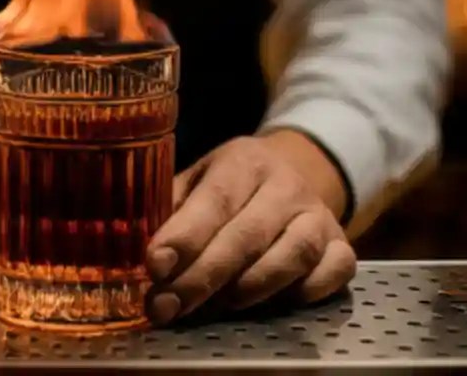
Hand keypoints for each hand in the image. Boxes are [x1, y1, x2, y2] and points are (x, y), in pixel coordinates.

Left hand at [144, 131, 356, 324]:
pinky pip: (331, 273)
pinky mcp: (342, 246)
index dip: (184, 235)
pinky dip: (302, 292)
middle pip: (248, 233)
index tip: (154, 265)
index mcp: (243, 161)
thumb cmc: (231, 187)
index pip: (215, 198)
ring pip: (293, 254)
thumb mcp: (196, 182)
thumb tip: (124, 248)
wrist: (294, 174)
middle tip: (165, 306)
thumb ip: (168, 211)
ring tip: (217, 305)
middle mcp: (286, 185)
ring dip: (251, 287)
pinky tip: (270, 302)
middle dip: (202, 277)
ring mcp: (319, 216)